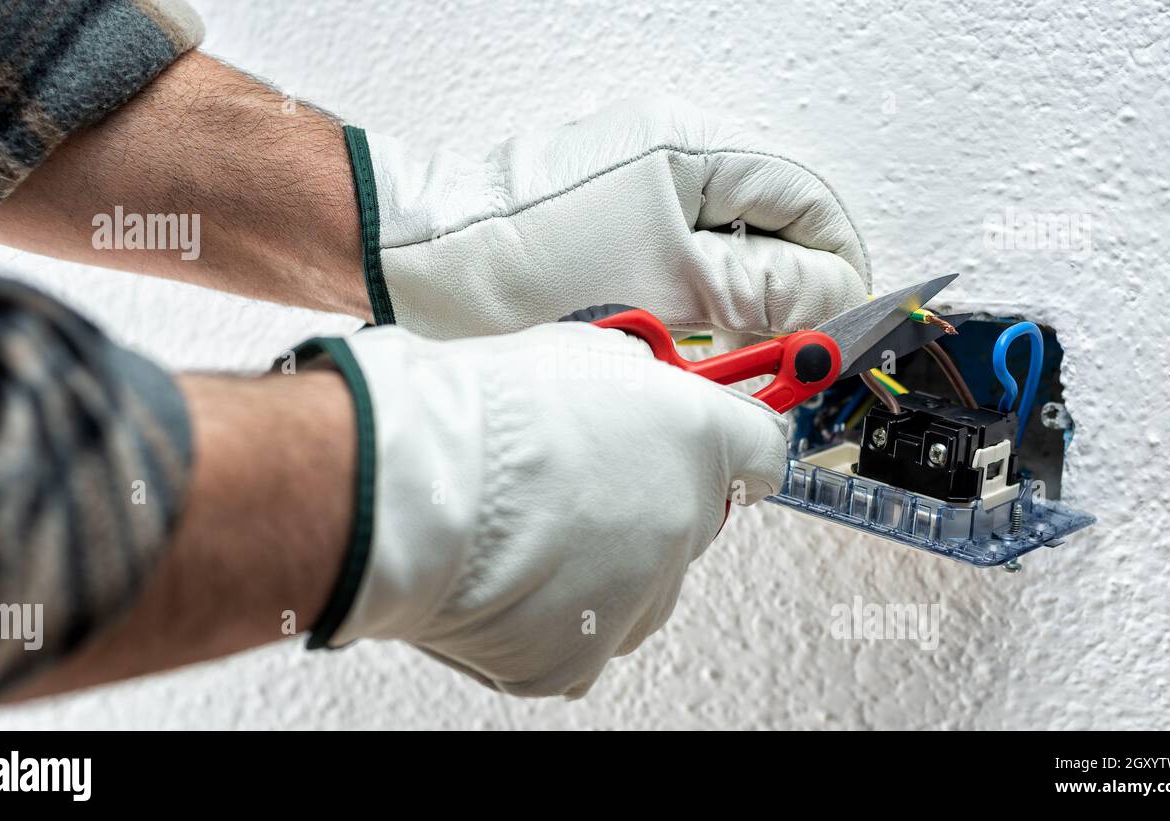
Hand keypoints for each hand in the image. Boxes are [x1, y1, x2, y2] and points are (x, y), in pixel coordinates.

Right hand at [307, 321, 788, 696]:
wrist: (407, 484)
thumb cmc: (478, 413)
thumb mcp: (578, 354)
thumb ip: (635, 381)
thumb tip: (645, 393)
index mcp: (696, 440)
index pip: (763, 451)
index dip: (740, 451)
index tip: (732, 458)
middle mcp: (684, 525)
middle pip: (691, 525)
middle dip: (646, 507)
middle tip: (578, 489)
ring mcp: (636, 599)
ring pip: (637, 589)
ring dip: (600, 567)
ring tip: (526, 531)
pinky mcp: (576, 659)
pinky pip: (578, 641)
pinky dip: (547, 617)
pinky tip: (506, 576)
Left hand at [367, 97, 869, 337]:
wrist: (417, 268)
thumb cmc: (518, 263)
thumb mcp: (667, 284)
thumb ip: (763, 289)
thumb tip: (831, 296)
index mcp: (693, 150)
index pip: (806, 200)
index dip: (835, 266)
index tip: (837, 328)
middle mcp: (668, 160)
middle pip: (770, 226)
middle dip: (786, 291)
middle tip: (785, 353)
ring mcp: (636, 191)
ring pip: (725, 253)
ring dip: (737, 304)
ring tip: (725, 351)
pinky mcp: (608, 226)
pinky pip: (679, 265)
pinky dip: (692, 305)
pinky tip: (677, 340)